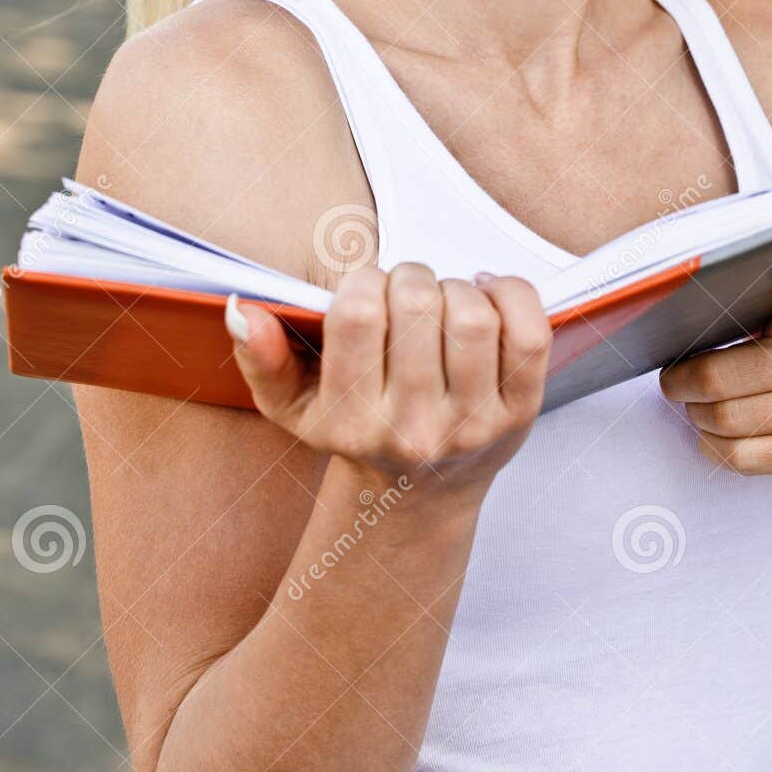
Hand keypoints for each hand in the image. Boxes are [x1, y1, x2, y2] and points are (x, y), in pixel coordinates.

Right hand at [224, 262, 551, 496]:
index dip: (363, 279)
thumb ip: (261, 357)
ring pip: (472, 315)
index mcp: (352, 421)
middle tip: (405, 293)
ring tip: (441, 303)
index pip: (359, 312)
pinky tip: (485, 299)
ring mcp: (474, 425)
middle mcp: (414, 429)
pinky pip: (529, 333)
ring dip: (455, 288)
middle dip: (409, 277)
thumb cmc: (356, 430)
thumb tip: (242, 307)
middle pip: (419, 303)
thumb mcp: (293, 405)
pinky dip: (511, 296)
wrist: (418, 493)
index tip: (365, 288)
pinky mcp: (521, 415)